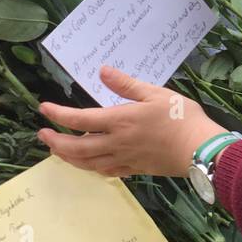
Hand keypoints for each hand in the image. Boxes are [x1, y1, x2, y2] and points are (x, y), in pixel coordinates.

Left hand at [37, 66, 226, 178]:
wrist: (199, 150)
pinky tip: (87, 163)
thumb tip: (103, 71)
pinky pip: (105, 171)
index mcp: (120, 121)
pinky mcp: (134, 169)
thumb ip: (126, 84)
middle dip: (55, 142)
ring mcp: (124, 159)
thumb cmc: (181, 118)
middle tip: (42, 135)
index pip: (80, 119)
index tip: (43, 109)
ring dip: (68, 157)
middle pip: (77, 147)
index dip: (58, 115)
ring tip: (56, 150)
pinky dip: (90, 167)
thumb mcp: (155, 93)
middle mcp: (116, 142)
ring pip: (87, 163)